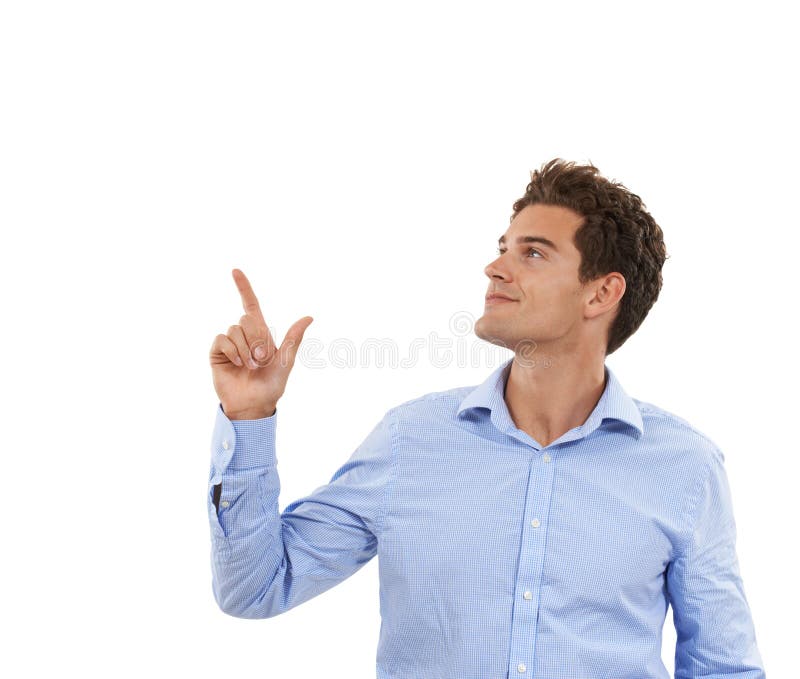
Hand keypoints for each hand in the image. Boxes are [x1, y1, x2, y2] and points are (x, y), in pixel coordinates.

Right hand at [209, 268, 312, 418]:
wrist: (254, 404)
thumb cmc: (272, 385)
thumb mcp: (286, 360)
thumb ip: (294, 337)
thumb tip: (310, 316)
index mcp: (260, 333)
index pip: (250, 304)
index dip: (243, 287)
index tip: (235, 270)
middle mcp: (243, 335)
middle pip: (247, 319)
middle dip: (258, 339)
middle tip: (262, 360)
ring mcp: (229, 343)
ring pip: (235, 329)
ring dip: (246, 350)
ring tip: (250, 366)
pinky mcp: (217, 352)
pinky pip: (223, 339)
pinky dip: (233, 351)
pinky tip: (237, 364)